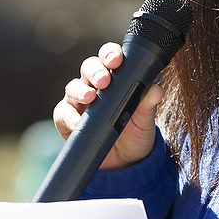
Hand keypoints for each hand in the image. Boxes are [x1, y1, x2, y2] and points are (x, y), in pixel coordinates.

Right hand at [53, 42, 162, 168]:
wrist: (125, 164)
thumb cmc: (135, 135)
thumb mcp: (144, 121)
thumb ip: (148, 104)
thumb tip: (156, 90)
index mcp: (115, 79)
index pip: (109, 58)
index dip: (110, 54)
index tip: (116, 60)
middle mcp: (94, 86)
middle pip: (89, 68)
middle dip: (95, 71)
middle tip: (104, 80)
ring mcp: (78, 102)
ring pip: (73, 87)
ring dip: (80, 90)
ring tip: (90, 97)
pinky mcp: (67, 120)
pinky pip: (63, 113)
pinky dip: (69, 116)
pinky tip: (78, 122)